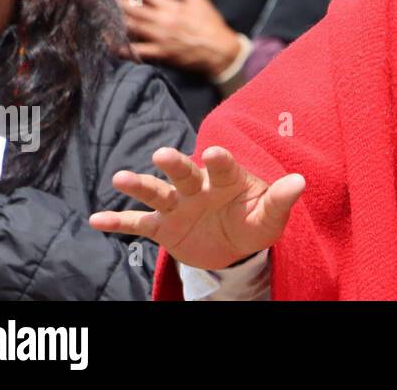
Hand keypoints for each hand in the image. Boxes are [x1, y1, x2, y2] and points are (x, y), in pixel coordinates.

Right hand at [89, 146, 304, 270]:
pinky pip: (138, 225)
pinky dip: (118, 223)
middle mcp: (199, 188)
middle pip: (185, 173)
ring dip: (140, 186)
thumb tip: (300, 181)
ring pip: (157, 193)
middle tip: (162, 154)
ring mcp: (178, 206)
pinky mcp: (163, 228)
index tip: (212, 152)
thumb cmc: (255, 221)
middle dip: (175, 164)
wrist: (235, 245)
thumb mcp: (271, 216)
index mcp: (227, 180)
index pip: (223, 167)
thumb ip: (281, 199)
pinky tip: (96, 220)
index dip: (218, 160)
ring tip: (120, 178)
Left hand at [111, 0, 241, 74]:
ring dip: (115, 20)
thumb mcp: (200, 1)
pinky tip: (109, 43)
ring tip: (100, 14)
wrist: (220, 51)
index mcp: (172, 6)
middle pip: (133, 9)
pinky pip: (137, 50)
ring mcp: (159, 38)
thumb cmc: (211, 24)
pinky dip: (123, 47)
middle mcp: (163, 20)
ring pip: (131, 27)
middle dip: (116, 1)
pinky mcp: (160, 53)